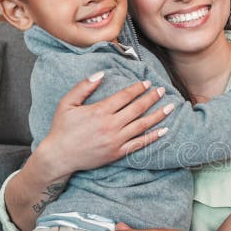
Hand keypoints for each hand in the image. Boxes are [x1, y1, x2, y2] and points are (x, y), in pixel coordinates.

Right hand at [41, 74, 170, 177]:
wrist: (59, 156)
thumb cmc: (62, 128)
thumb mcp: (67, 103)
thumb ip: (83, 87)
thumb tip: (101, 74)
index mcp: (100, 111)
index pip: (125, 96)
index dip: (138, 88)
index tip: (147, 83)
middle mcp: (111, 125)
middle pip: (137, 108)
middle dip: (152, 98)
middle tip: (162, 90)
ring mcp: (116, 140)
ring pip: (142, 125)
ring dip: (158, 115)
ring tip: (170, 107)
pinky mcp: (118, 153)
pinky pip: (139, 144)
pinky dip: (153, 137)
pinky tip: (164, 130)